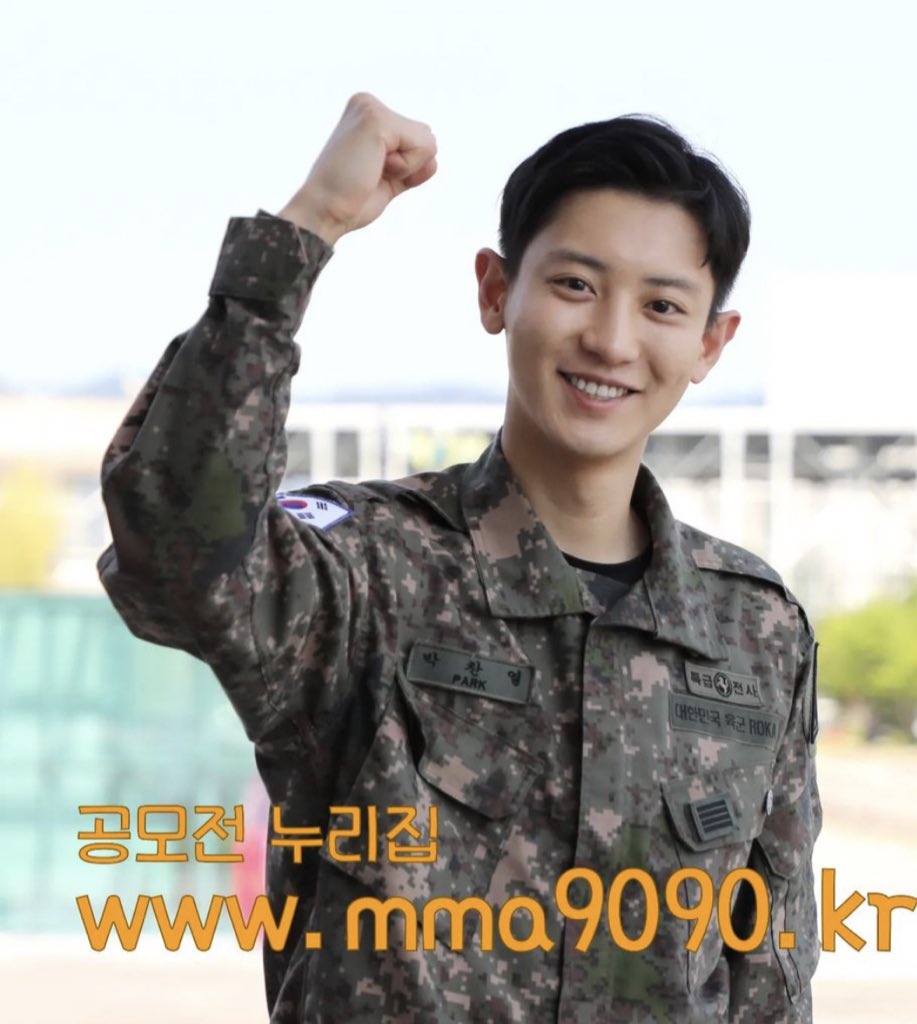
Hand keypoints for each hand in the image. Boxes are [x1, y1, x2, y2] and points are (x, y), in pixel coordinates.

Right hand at [277, 93, 437, 244]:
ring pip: (427, 142)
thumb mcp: (387, 181)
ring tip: (370, 171)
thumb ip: (411, 168)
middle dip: (408, 167)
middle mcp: (368, 104)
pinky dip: (406, 168)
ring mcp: (372, 108)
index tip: (371, 174)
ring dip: (407, 168)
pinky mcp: (377, 119)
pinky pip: (424, 148)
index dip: (406, 168)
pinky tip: (374, 169)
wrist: (324, 212)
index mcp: (367, 115)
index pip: (417, 139)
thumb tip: (434, 162)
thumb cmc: (350, 201)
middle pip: (426, 137)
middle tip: (370, 174)